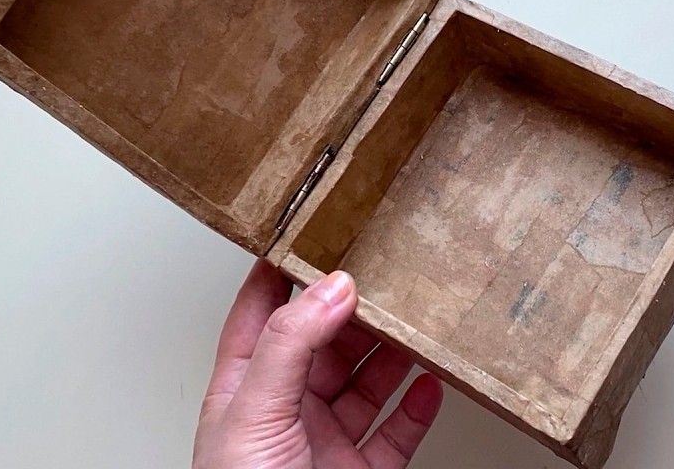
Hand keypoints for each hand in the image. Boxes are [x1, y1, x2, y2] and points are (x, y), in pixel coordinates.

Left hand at [193, 260, 442, 468]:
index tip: (313, 232)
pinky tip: (429, 383)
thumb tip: (331, 288)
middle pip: (327, 343)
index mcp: (243, 389)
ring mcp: (325, 442)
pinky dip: (418, 408)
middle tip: (386, 274)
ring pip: (368, 384)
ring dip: (395, 354)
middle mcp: (286, 410)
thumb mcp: (254, 411)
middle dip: (356, 309)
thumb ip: (290, 346)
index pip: (261, 313)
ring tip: (417, 322)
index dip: (283, 272)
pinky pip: (397, 433)